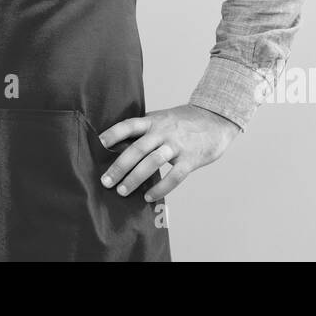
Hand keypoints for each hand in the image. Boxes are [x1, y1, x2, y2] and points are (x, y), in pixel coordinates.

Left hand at [98, 104, 240, 200]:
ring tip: (122, 191)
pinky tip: (149, 197)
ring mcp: (177, 145)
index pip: (129, 125)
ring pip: (153, 162)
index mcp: (153, 120)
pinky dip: (161, 187)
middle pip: (137, 148)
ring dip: (135, 178)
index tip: (99, 144)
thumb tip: (117, 146)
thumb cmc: (183, 122)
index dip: (113, 133)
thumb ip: (144, 130)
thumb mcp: (162, 119)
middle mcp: (163, 131)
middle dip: (119, 166)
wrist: (216, 119)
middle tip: (106, 181)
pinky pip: (174, 176)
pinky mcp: (191, 159)